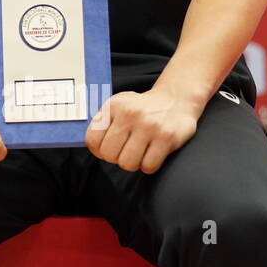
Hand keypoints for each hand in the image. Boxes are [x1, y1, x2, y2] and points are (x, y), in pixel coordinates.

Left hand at [84, 87, 201, 173]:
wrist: (175, 100)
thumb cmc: (141, 108)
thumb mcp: (118, 106)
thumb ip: (102, 122)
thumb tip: (91, 146)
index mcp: (113, 106)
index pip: (92, 139)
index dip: (97, 151)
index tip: (106, 149)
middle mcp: (129, 114)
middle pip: (109, 154)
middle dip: (115, 158)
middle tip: (124, 151)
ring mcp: (149, 126)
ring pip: (128, 163)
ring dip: (133, 163)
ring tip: (139, 153)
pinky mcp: (166, 137)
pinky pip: (148, 166)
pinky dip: (148, 165)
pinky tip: (151, 154)